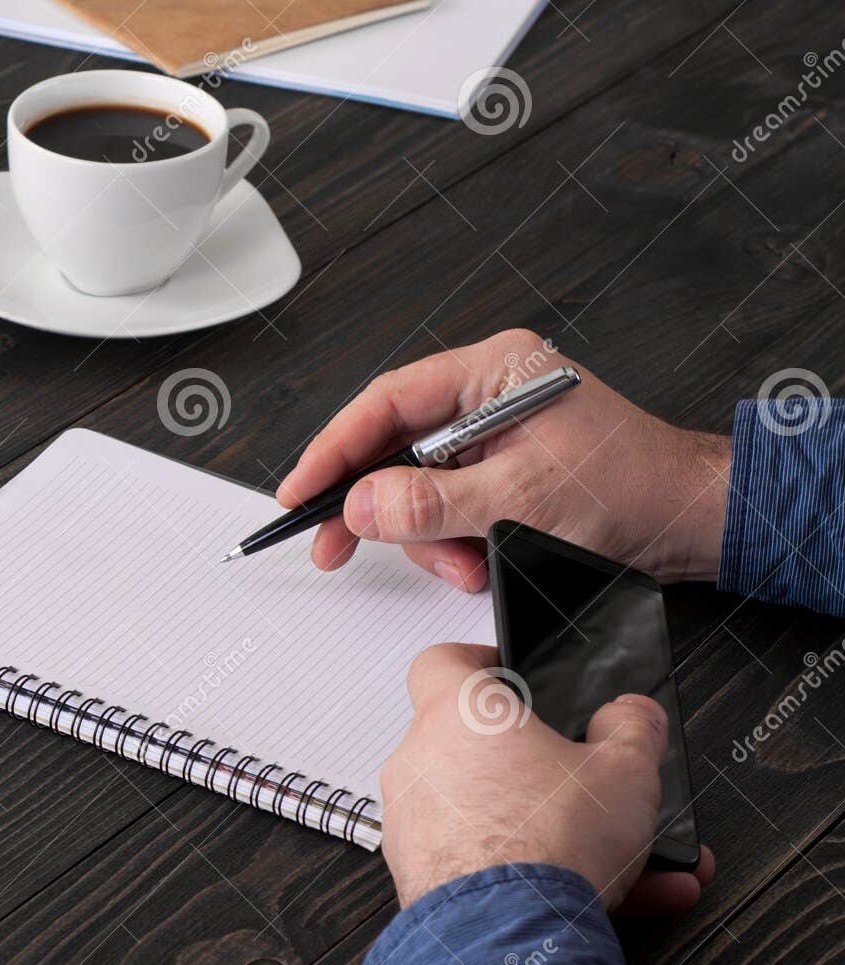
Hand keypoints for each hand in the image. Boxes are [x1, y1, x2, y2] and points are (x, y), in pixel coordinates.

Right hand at [277, 330, 731, 591]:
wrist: (692, 523)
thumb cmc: (634, 491)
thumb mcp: (524, 499)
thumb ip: (434, 503)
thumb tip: (361, 505)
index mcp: (493, 371)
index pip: (387, 402)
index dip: (334, 449)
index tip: (299, 493)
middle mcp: (486, 396)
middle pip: (393, 449)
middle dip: (377, 508)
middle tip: (334, 546)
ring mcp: (491, 437)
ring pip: (417, 491)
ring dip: (429, 540)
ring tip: (467, 566)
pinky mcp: (499, 475)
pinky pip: (448, 510)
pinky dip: (455, 546)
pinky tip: (483, 562)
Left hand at [381, 643, 713, 913]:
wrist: (510, 937)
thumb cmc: (549, 844)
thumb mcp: (626, 770)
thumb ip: (632, 728)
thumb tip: (631, 714)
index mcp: (459, 715)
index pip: (443, 661)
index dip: (480, 662)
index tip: (509, 673)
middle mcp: (421, 763)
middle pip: (477, 748)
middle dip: (539, 769)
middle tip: (588, 784)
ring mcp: (414, 823)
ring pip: (490, 815)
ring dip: (553, 832)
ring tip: (625, 860)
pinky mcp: (421, 877)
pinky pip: (485, 863)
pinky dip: (536, 875)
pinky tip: (609, 901)